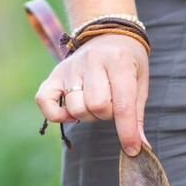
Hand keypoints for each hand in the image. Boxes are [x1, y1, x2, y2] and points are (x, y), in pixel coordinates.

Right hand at [35, 34, 148, 155]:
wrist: (108, 34)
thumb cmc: (128, 64)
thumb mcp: (140, 84)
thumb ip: (137, 116)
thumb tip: (140, 147)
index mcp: (119, 62)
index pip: (122, 105)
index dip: (127, 133)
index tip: (132, 151)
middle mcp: (92, 61)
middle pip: (97, 107)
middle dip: (106, 116)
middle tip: (110, 106)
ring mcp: (71, 67)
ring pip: (76, 108)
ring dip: (87, 115)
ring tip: (94, 103)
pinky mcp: (55, 74)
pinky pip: (45, 101)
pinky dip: (56, 114)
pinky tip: (69, 114)